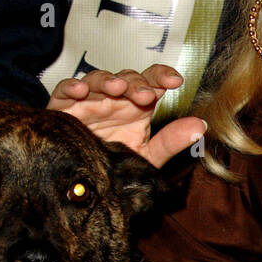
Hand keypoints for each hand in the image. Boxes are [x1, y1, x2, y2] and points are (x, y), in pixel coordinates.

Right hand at [49, 65, 205, 167]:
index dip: (162, 76)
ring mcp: (88, 101)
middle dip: (137, 83)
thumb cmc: (114, 165)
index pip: (151, 81)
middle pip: (126, 78)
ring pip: (97, 79)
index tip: (175, 81)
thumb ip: (171, 141)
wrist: (82, 185)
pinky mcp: (62, 108)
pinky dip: (70, 87)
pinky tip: (80, 91)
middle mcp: (113, 99)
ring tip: (118, 89)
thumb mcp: (146, 156)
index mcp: (135, 106)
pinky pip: (63, 91)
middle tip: (145, 96)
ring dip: (108, 81)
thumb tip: (200, 126)